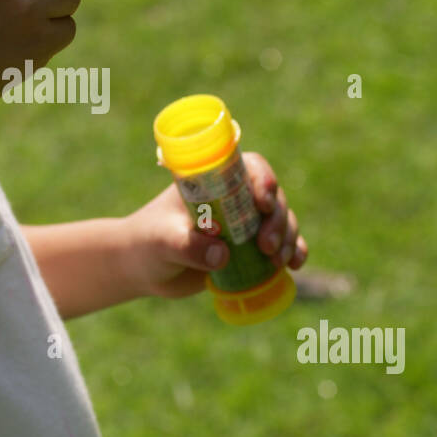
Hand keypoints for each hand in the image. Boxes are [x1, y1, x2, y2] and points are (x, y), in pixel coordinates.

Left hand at [119, 151, 307, 300]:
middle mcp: (234, 199)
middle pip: (273, 197)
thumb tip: (222, 255)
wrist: (142, 269)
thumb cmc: (147, 243)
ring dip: (287, 237)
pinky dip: (293, 252)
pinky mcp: (250, 249)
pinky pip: (282, 245)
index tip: (264, 203)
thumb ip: (187, 246)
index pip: (249, 167)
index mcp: (213, 183)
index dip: (264, 180)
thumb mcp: (162, 241)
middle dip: (278, 219)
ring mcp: (245, 224)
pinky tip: (294, 265)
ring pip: (282, 221)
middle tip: (265, 245)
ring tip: (276, 261)